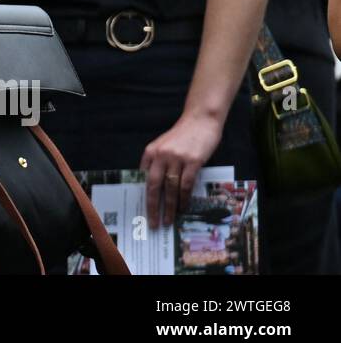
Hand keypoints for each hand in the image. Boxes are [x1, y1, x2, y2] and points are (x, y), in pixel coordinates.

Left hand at [140, 110, 223, 228]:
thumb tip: (155, 187)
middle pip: (154, 186)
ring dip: (170, 206)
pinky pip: (186, 184)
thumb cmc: (183, 135)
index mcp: (150, 152)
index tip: (142, 210)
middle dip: (153, 207)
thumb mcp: (163, 146)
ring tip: (169, 219)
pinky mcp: (193, 161)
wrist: (200, 120)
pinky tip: (183, 207)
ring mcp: (177, 158)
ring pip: (170, 188)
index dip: (143, 196)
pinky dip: (184, 198)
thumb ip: (158, 163)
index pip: (143, 178)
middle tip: (153, 222)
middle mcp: (161, 155)